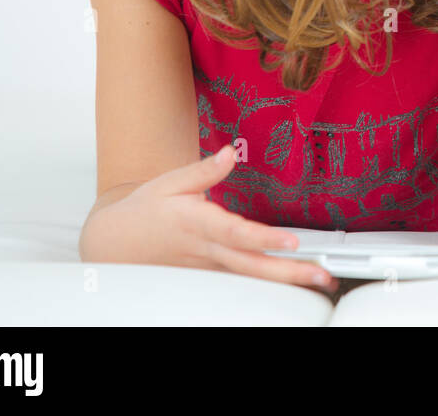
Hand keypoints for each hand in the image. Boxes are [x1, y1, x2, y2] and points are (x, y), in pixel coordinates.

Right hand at [81, 144, 338, 293]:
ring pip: (251, 278)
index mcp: (196, 223)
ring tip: (321, 280)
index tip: (291, 241)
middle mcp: (206, 250)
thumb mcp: (170, 182)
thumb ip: (204, 171)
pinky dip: (270, 284)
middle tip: (321, 274)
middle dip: (289, 272)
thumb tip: (229, 152)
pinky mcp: (210, 275)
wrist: (116, 242)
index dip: (263, 238)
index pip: (234, 233)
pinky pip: (244, 281)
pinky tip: (296, 283)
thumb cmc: (145, 210)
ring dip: (286, 280)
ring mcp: (209, 267)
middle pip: (251, 265)